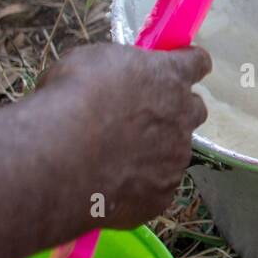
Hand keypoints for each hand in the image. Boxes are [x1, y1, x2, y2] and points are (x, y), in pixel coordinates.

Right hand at [36, 43, 210, 230]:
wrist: (60, 156)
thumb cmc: (71, 97)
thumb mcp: (91, 62)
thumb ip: (118, 73)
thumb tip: (116, 81)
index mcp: (169, 77)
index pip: (197, 62)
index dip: (188, 63)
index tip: (179, 66)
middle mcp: (182, 118)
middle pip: (194, 110)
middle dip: (176, 111)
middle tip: (143, 117)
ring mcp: (176, 160)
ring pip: (175, 153)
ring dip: (153, 152)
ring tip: (114, 159)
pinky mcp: (162, 196)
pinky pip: (156, 189)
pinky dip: (138, 187)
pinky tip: (109, 186)